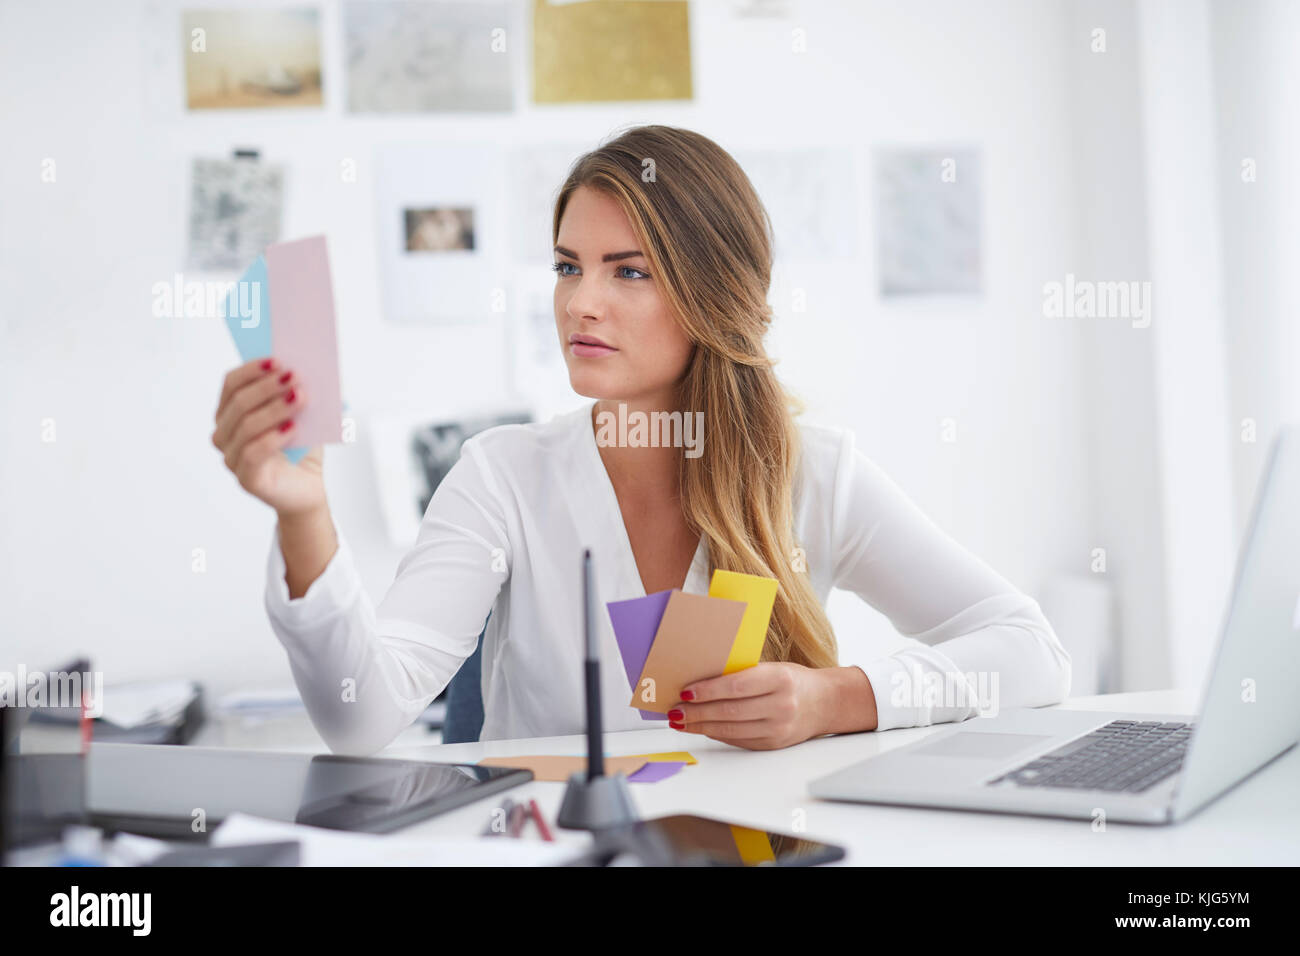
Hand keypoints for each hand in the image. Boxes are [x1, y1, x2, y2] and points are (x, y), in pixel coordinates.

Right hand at [212, 357, 324, 515]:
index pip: (230, 385)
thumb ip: (295, 393)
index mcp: (231, 414)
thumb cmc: (300, 449)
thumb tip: (298, 369)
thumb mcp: (300, 415)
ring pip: (246, 427)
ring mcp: (232, 458)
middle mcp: (225, 435)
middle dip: (267, 387)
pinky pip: (253, 454)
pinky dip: (273, 438)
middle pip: (238, 404)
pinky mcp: (247, 480)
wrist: (309, 487)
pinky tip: (292, 428)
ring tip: (300, 398)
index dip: (251, 370)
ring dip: (275, 409)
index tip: (277, 360)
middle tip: (294, 377)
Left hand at [667, 662, 829, 749]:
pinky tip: (701, 728)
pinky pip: (737, 740)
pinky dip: (716, 734)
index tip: (685, 692)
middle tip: (675, 711)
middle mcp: (781, 705)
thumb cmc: (792, 680)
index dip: (707, 691)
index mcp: (780, 679)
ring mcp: (778, 728)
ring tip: (681, 721)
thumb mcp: (772, 668)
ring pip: (730, 729)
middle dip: (697, 712)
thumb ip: (742, 674)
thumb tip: (701, 682)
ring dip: (701, 726)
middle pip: (729, 711)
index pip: (736, 686)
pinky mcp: (772, 744)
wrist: (825, 703)